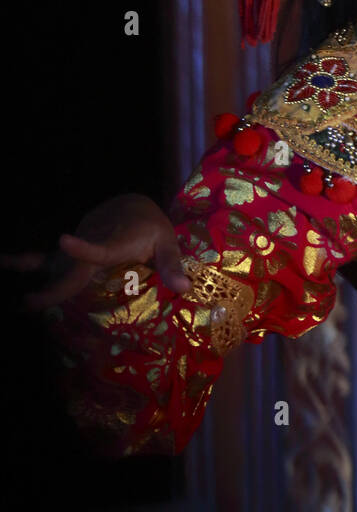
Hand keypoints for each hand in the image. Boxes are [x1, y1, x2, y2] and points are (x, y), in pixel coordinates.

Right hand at [0, 194, 191, 308]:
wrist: (132, 206)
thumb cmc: (152, 228)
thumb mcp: (168, 243)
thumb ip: (172, 265)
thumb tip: (184, 288)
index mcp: (117, 241)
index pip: (100, 248)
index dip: (84, 248)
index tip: (64, 241)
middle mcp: (92, 242)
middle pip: (72, 268)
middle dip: (56, 286)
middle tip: (33, 303)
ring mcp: (77, 248)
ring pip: (58, 268)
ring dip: (43, 285)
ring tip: (23, 305)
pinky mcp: (69, 252)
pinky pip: (45, 258)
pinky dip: (24, 261)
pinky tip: (3, 262)